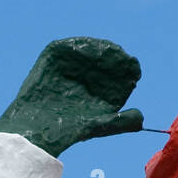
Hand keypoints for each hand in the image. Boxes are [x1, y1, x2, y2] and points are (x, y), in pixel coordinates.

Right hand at [0, 37, 142, 157]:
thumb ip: (120, 122)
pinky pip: (68, 46)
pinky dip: (82, 45)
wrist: (36, 130)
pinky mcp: (52, 59)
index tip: (134, 71)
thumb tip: (142, 118)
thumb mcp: (98, 126)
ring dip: (102, 50)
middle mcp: (85, 77)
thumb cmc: (66, 132)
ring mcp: (68, 66)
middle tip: (124, 60)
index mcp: (98, 91)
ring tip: (112, 54)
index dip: (127, 70)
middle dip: (116, 58)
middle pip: (105, 60)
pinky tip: (94, 51)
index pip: (118, 74)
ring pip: (89, 51)